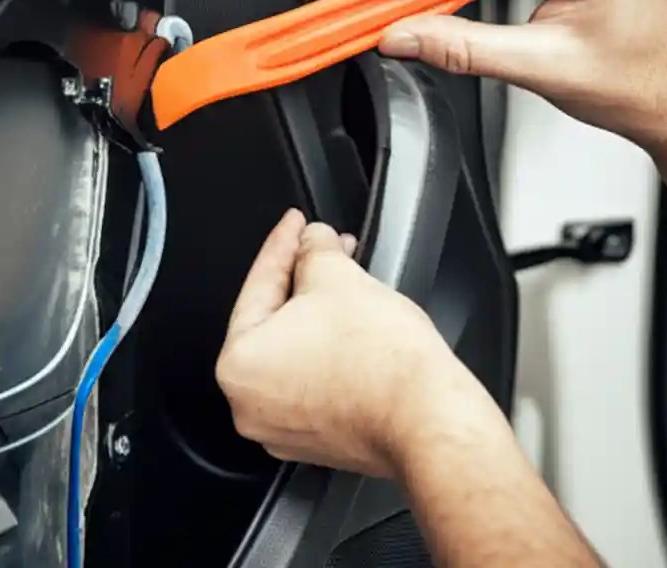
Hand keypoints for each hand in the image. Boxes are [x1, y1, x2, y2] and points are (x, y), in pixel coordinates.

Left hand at [216, 209, 496, 477]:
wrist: (428, 419)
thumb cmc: (384, 365)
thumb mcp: (338, 277)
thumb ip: (313, 249)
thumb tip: (311, 240)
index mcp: (238, 366)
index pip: (258, 285)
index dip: (282, 243)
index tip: (294, 224)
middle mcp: (249, 405)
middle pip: (273, 322)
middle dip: (304, 279)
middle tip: (324, 248)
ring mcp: (282, 429)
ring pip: (296, 352)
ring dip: (319, 315)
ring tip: (348, 284)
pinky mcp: (318, 441)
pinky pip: (314, 382)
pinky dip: (329, 354)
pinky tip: (355, 330)